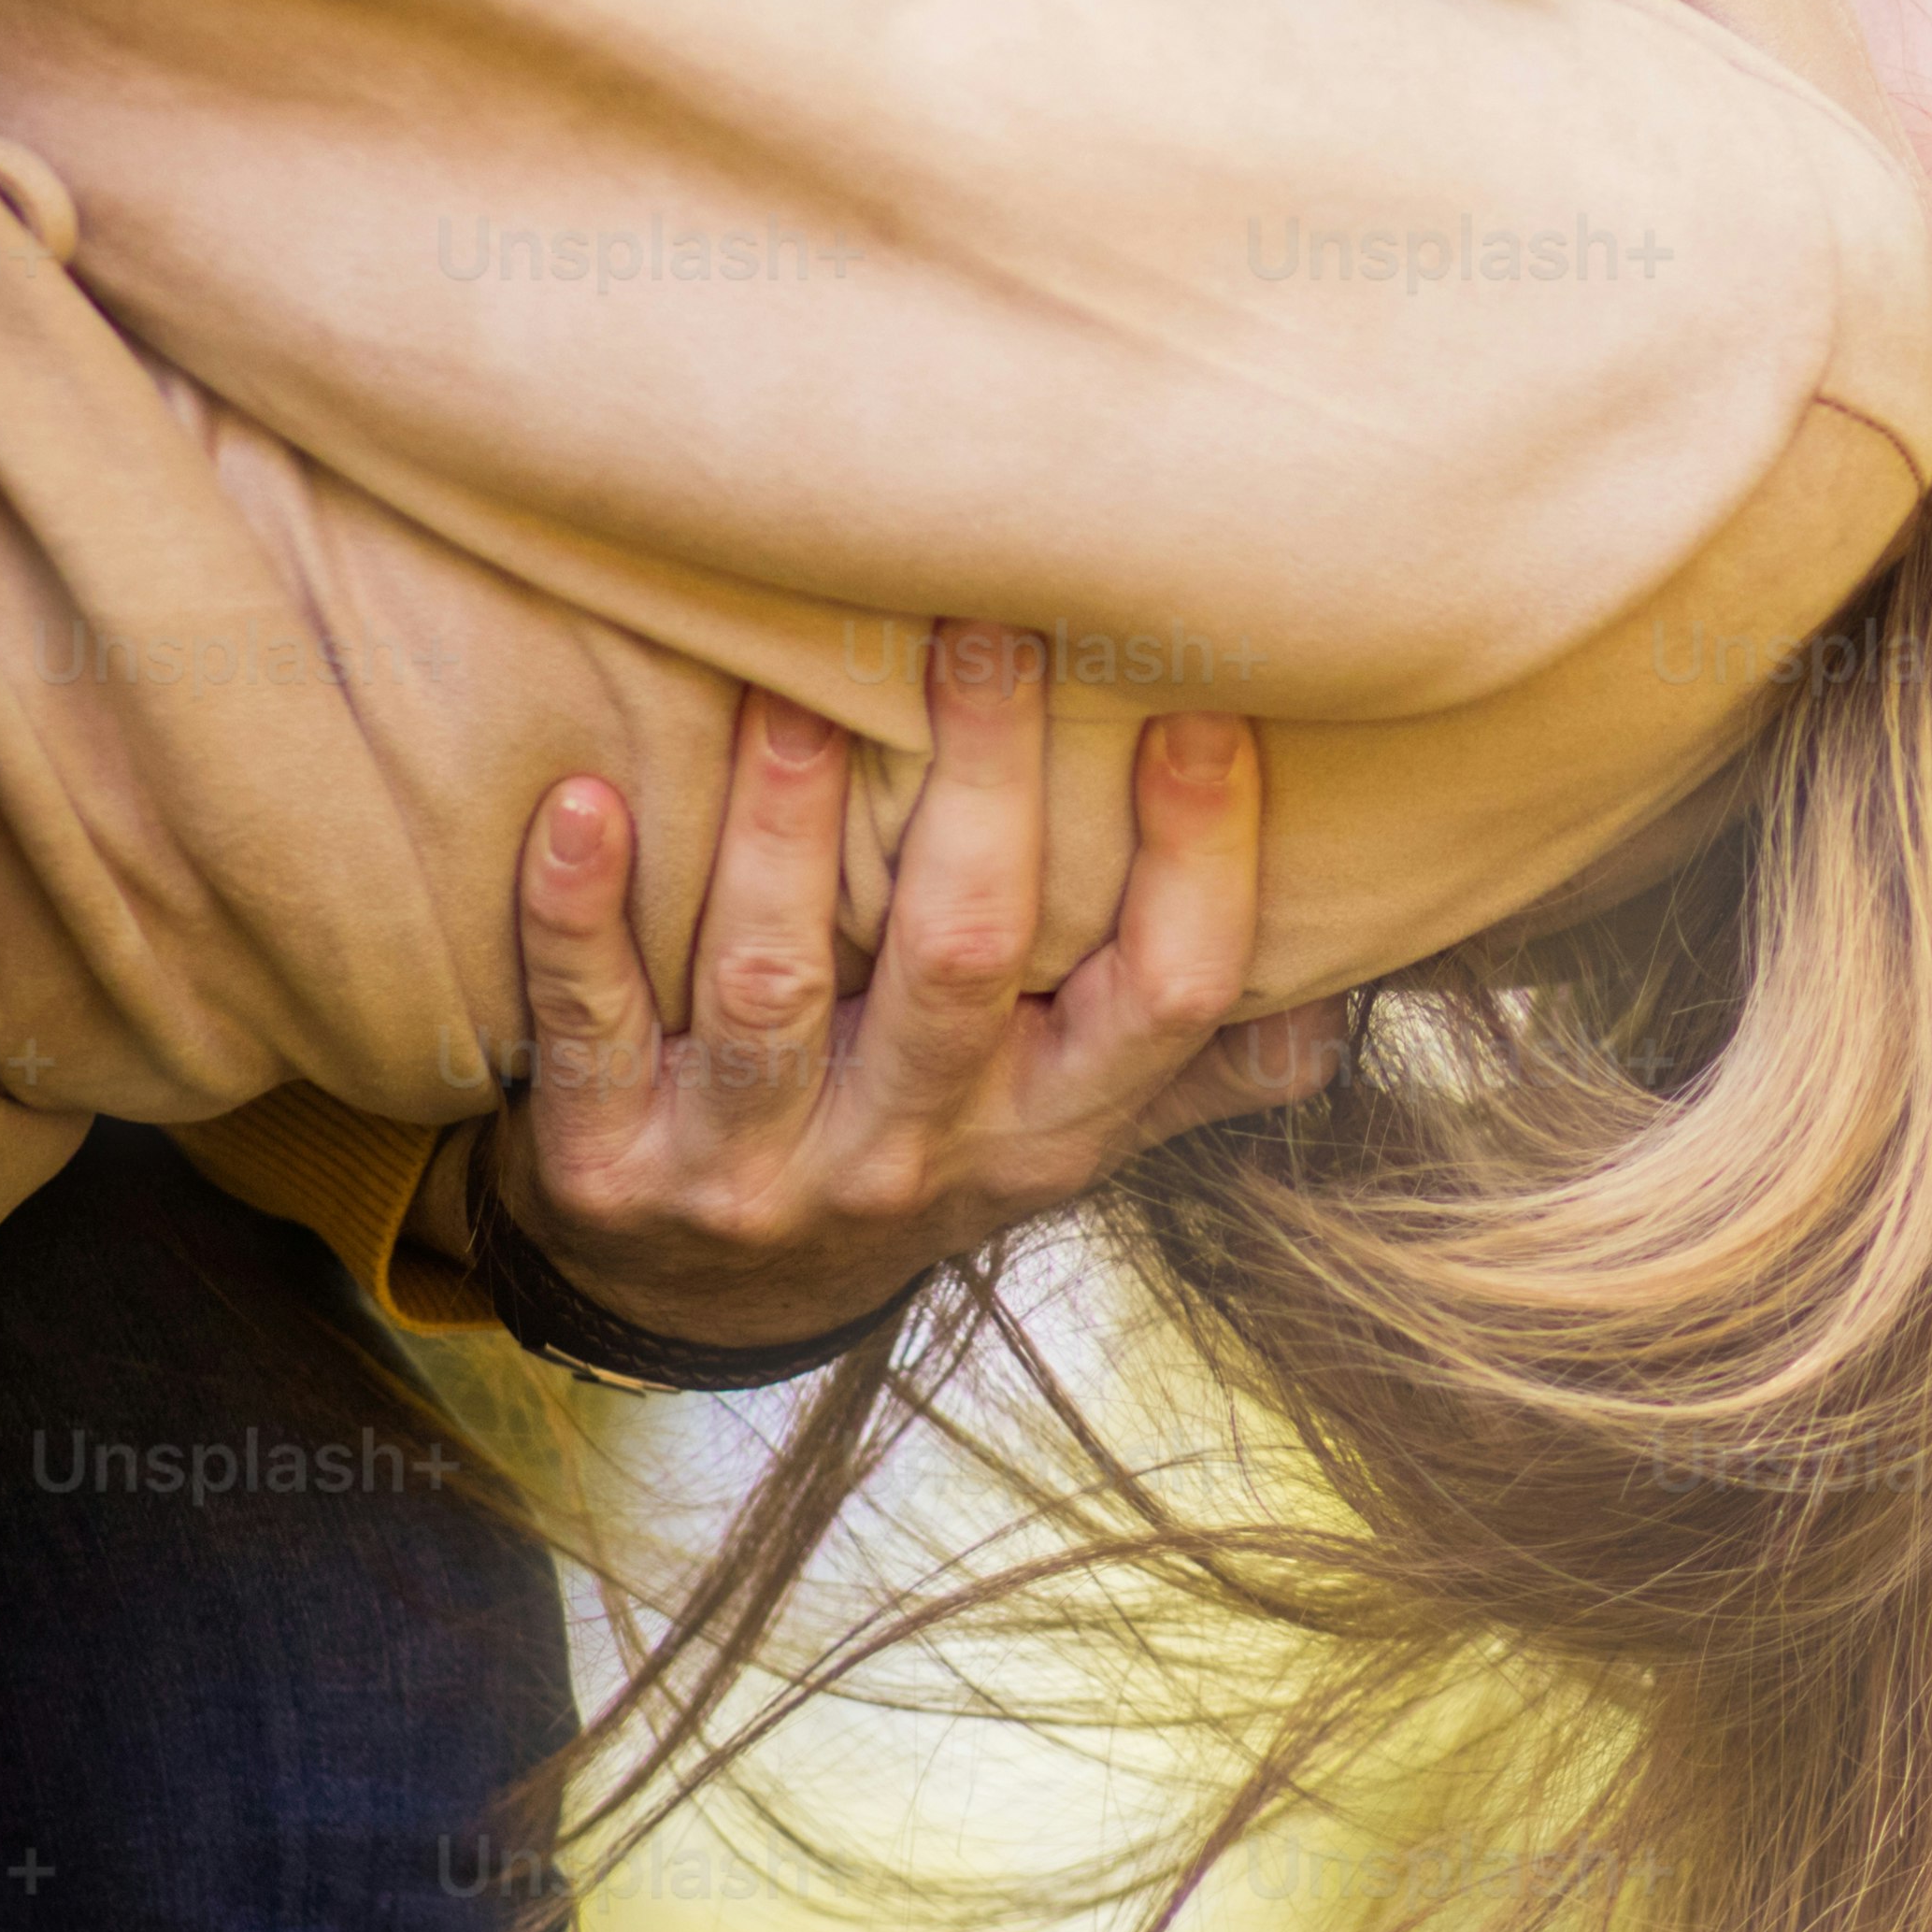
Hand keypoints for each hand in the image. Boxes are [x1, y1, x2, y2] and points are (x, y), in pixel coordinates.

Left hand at [465, 637, 1338, 1360]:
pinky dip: (578, 917)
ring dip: (782, 830)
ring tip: (790, 687)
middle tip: (985, 626)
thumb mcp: (1065, 1133)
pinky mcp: (602, 1160)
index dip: (1195, 862)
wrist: (697, 1304)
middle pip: (967, 962)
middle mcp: (909, 1153)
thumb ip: (1193, 1058)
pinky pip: (593, 1025)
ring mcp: (751, 1165)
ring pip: (778, 988)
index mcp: (1044, 1128)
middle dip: (982, 788)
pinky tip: (578, 805)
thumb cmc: (914, 1148)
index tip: (1199, 708)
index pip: (1166, 1000)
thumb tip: (1353, 965)